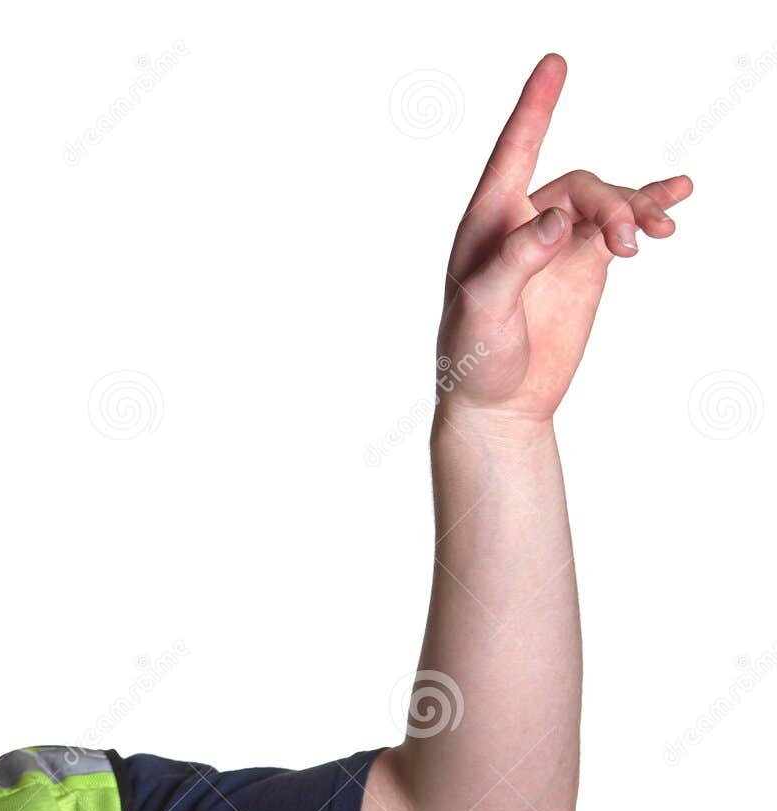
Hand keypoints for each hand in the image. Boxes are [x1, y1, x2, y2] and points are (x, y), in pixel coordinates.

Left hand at [436, 53, 692, 422]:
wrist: (499, 404)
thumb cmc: (473, 359)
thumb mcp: (482, 312)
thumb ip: (514, 262)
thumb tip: (555, 218)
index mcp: (486, 225)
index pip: (512, 154)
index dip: (535, 108)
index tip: (554, 64)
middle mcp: (521, 224)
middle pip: (580, 186)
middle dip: (612, 204)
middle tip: (632, 241)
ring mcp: (556, 241)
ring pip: (605, 202)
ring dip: (635, 210)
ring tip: (657, 236)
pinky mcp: (583, 263)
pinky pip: (621, 223)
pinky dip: (650, 207)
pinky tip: (679, 196)